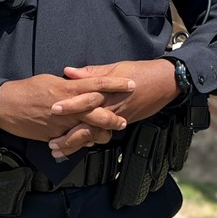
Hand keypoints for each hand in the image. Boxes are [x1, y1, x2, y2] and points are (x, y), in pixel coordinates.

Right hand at [0, 73, 133, 144]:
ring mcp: (61, 123)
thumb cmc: (28, 89)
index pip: (98, 84)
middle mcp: (68, 106)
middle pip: (98, 111)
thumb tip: (82, 82)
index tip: (130, 83)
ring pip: (88, 129)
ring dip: (101, 132)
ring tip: (111, 133)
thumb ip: (69, 84)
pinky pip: (73, 140)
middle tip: (125, 118)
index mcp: (68, 88)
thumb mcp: (51, 81)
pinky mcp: (54, 135)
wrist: (6, 105)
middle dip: (113, 116)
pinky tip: (91, 141)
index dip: (116, 84)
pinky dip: (83, 141)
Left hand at [47, 59, 179, 156]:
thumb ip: (91, 73)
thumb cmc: (141, 72)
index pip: (86, 98)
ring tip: (59, 149)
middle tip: (52, 142)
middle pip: (88, 124)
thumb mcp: (115, 68)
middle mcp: (112, 107)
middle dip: (69, 135)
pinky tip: (78, 147)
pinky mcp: (122, 122)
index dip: (70, 104)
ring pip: (94, 134)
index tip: (53, 108)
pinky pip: (104, 135)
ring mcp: (117, 118)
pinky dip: (90, 142)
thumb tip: (68, 72)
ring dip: (76, 143)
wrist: (165, 83)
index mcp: (108, 91)